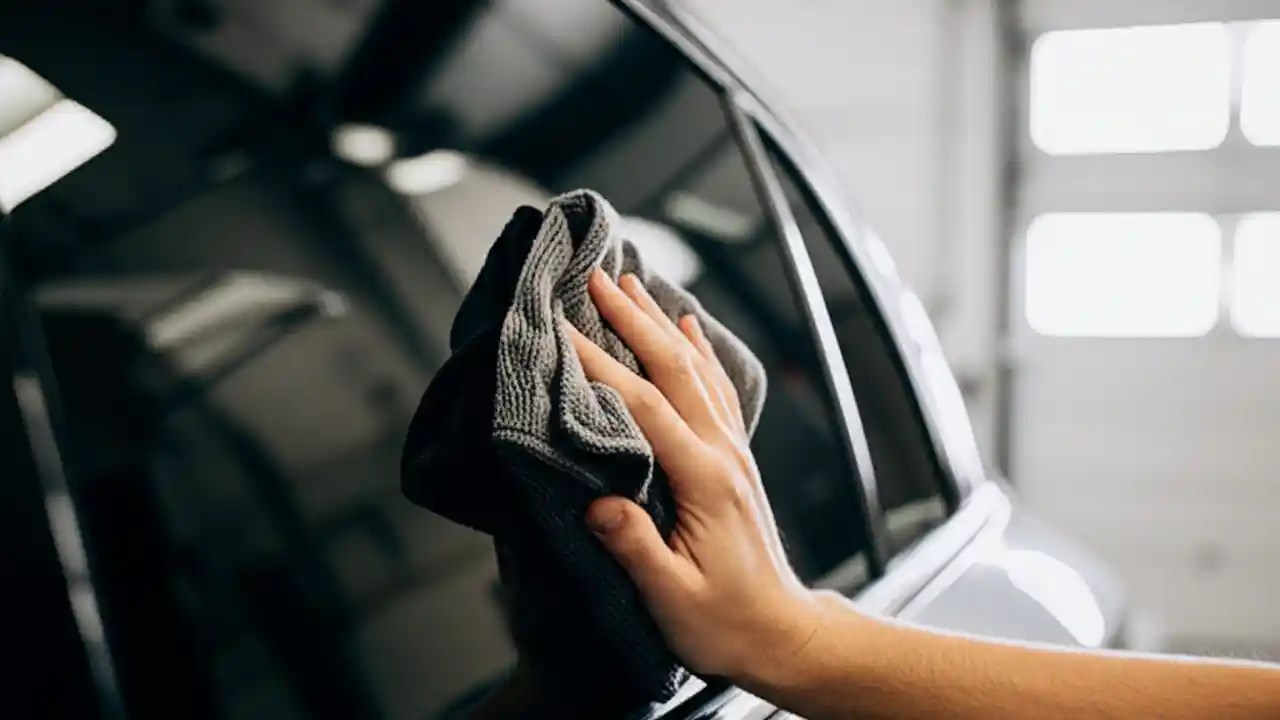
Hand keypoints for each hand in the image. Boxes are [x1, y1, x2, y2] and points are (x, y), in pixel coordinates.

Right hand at [567, 269, 824, 683]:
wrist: (781, 633)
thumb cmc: (723, 623)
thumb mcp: (672, 598)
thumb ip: (635, 547)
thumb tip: (596, 501)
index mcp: (704, 480)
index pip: (645, 406)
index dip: (601, 364)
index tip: (561, 328)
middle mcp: (723, 454)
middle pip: (674, 369)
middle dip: (633, 318)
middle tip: (596, 276)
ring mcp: (733, 452)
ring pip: (696, 369)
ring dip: (662, 323)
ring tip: (633, 283)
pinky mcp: (734, 459)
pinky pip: (716, 389)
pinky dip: (699, 351)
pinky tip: (688, 328)